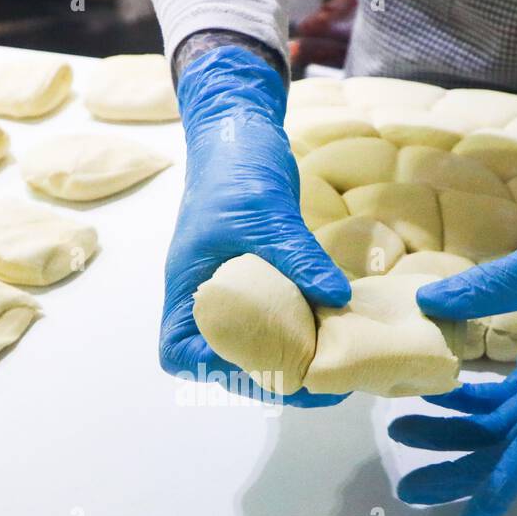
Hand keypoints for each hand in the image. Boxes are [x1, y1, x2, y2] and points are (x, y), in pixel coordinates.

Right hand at [160, 45, 350, 406]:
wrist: (241, 131)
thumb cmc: (234, 170)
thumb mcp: (264, 215)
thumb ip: (298, 258)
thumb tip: (338, 298)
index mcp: (188, 286)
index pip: (178, 351)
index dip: (210, 370)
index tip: (256, 368)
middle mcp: (207, 297)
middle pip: (223, 358)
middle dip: (267, 377)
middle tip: (317, 384)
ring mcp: (235, 290)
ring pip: (255, 343)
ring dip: (290, 360)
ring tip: (334, 368)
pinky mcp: (264, 280)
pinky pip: (280, 319)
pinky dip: (305, 331)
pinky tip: (339, 332)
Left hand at [392, 141, 516, 515]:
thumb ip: (481, 289)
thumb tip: (426, 305)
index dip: (499, 490)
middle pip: (507, 448)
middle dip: (458, 469)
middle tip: (407, 487)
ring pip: (501, 425)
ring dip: (453, 432)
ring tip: (400, 430)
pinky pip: (504, 396)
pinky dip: (468, 399)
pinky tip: (433, 390)